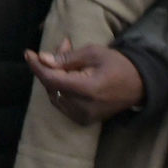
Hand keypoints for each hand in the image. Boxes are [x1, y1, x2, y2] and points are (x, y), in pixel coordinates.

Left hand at [25, 38, 145, 126]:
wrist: (139, 85)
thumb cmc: (117, 64)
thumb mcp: (93, 53)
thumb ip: (67, 58)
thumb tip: (43, 59)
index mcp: (87, 90)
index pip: (51, 79)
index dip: (37, 66)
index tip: (28, 53)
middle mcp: (83, 107)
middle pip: (52, 86)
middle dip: (51, 65)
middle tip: (63, 46)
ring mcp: (83, 117)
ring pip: (54, 94)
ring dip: (55, 76)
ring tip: (68, 58)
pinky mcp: (84, 120)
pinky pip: (62, 103)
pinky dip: (60, 88)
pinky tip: (69, 75)